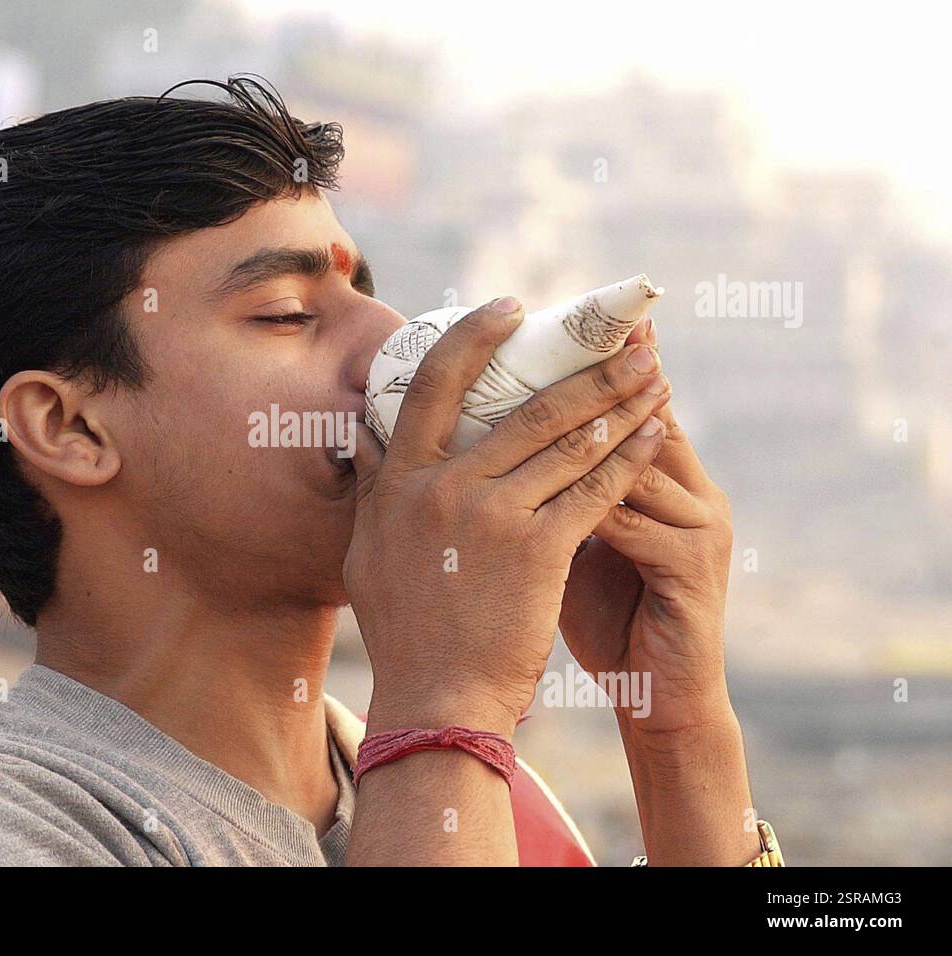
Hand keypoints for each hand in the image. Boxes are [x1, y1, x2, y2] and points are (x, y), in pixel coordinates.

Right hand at [343, 297, 671, 731]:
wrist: (437, 697)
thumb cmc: (404, 628)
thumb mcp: (367, 549)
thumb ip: (375, 485)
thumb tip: (369, 429)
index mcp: (402, 480)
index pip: (435, 384)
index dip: (475, 336)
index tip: (514, 307)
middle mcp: (444, 487)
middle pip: (525, 406)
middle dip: (585, 366)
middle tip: (627, 337)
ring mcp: (493, 516)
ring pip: (568, 441)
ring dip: (619, 403)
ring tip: (655, 376)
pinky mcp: (539, 551)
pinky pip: (594, 490)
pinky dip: (630, 458)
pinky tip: (656, 435)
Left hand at [558, 316, 736, 739]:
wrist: (659, 693)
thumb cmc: (608, 611)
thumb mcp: (572, 541)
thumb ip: (546, 490)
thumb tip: (476, 445)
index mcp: (664, 481)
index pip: (623, 409)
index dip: (589, 365)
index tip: (547, 320)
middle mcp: (692, 491)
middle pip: (642, 415)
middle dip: (595, 375)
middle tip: (548, 335)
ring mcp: (698, 528)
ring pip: (639, 462)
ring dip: (586, 431)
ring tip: (529, 396)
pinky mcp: (692, 571)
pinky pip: (638, 525)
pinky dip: (593, 505)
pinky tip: (544, 490)